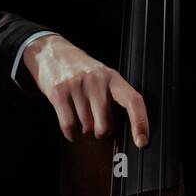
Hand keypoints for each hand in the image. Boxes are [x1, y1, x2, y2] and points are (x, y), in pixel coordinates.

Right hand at [22, 34, 148, 147]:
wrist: (52, 53)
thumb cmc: (82, 71)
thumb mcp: (102, 78)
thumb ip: (113, 98)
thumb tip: (124, 132)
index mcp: (113, 78)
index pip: (133, 101)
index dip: (141, 123)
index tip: (142, 142)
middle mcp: (97, 80)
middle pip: (105, 125)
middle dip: (101, 133)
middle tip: (97, 125)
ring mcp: (77, 86)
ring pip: (86, 128)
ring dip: (84, 131)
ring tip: (81, 117)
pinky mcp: (59, 93)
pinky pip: (69, 126)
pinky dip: (72, 134)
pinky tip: (72, 129)